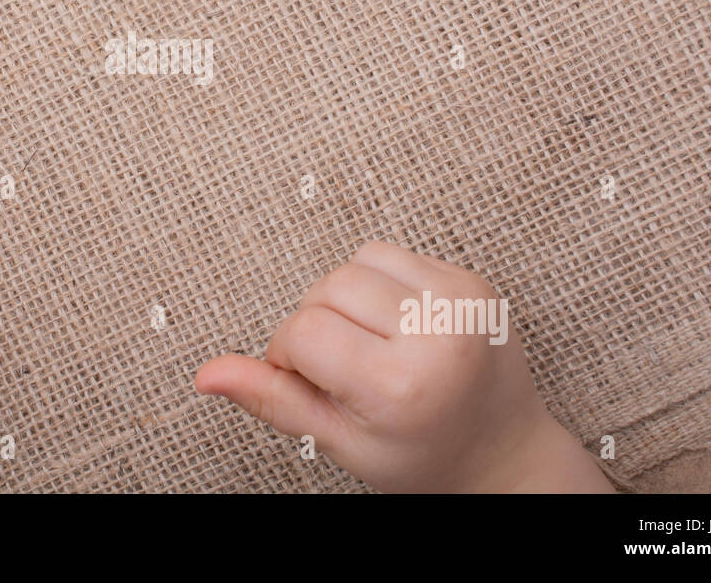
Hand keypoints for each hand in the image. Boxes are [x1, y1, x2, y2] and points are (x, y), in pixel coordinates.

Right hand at [195, 240, 612, 491]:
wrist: (504, 453)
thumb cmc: (421, 455)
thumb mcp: (340, 442)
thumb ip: (274, 400)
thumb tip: (207, 375)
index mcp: (401, 385)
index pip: (303, 333)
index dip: (289, 356)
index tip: (312, 383)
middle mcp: (438, 334)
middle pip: (327, 288)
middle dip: (317, 324)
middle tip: (341, 368)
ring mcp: (462, 302)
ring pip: (357, 262)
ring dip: (347, 298)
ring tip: (370, 343)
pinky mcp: (472, 283)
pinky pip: (394, 255)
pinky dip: (381, 285)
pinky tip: (397, 326)